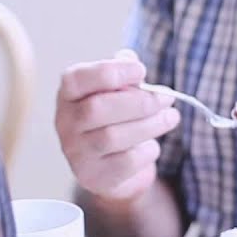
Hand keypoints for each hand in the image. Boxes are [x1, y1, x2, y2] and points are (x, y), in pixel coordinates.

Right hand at [55, 50, 179, 201]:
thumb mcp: (115, 90)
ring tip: (171, 117)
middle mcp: (65, 122)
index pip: (78, 79)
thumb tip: (130, 60)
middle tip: (166, 97)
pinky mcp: (93, 176)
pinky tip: (153, 144)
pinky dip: (146, 151)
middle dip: (139, 101)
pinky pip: (125, 162)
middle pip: (97, 109)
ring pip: (113, 136)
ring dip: (150, 125)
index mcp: (68, 94)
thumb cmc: (113, 117)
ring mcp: (76, 152)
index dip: (111, 72)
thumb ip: (121, 71)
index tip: (142, 70)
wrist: (109, 165)